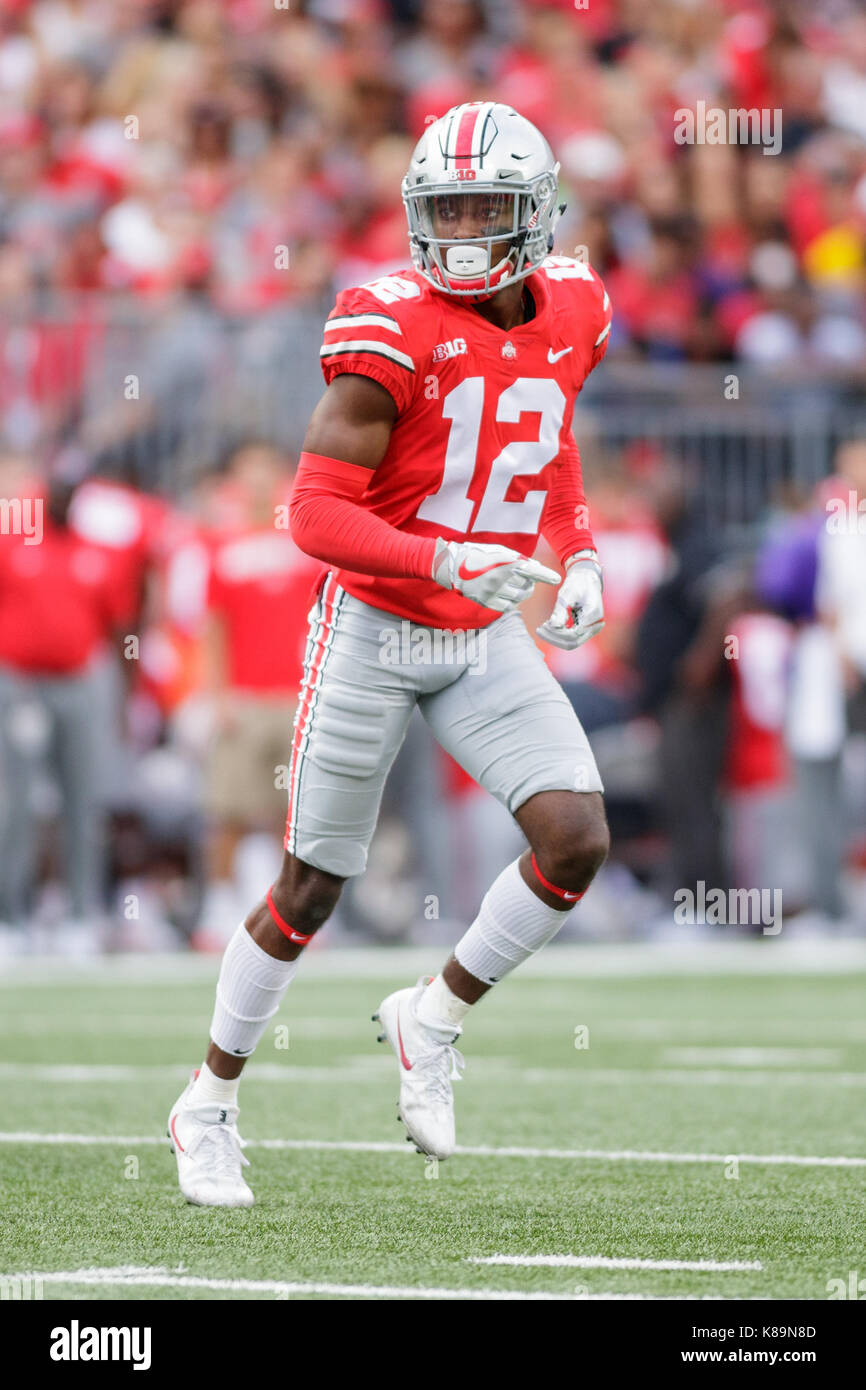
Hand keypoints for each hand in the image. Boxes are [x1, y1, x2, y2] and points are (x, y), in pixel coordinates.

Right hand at [433, 539, 559, 612]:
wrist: (453, 567)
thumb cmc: (480, 555)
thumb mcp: (500, 551)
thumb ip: (519, 559)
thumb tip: (537, 569)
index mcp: (503, 563)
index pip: (530, 570)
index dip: (545, 575)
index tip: (556, 579)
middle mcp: (499, 578)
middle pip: (526, 587)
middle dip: (530, 584)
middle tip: (525, 579)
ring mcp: (492, 592)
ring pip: (518, 598)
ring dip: (521, 593)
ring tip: (513, 585)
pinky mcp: (486, 602)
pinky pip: (507, 606)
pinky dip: (510, 601)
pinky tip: (504, 593)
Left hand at [536, 551, 604, 649]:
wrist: (586, 581)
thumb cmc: (577, 584)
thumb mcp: (567, 593)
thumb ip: (561, 610)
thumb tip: (553, 626)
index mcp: (594, 613)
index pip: (574, 633)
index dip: (557, 633)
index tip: (543, 625)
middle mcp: (595, 624)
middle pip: (573, 642)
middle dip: (554, 638)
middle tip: (539, 630)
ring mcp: (591, 629)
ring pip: (571, 643)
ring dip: (555, 638)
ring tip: (541, 628)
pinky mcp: (584, 630)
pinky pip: (570, 638)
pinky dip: (558, 634)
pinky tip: (547, 626)